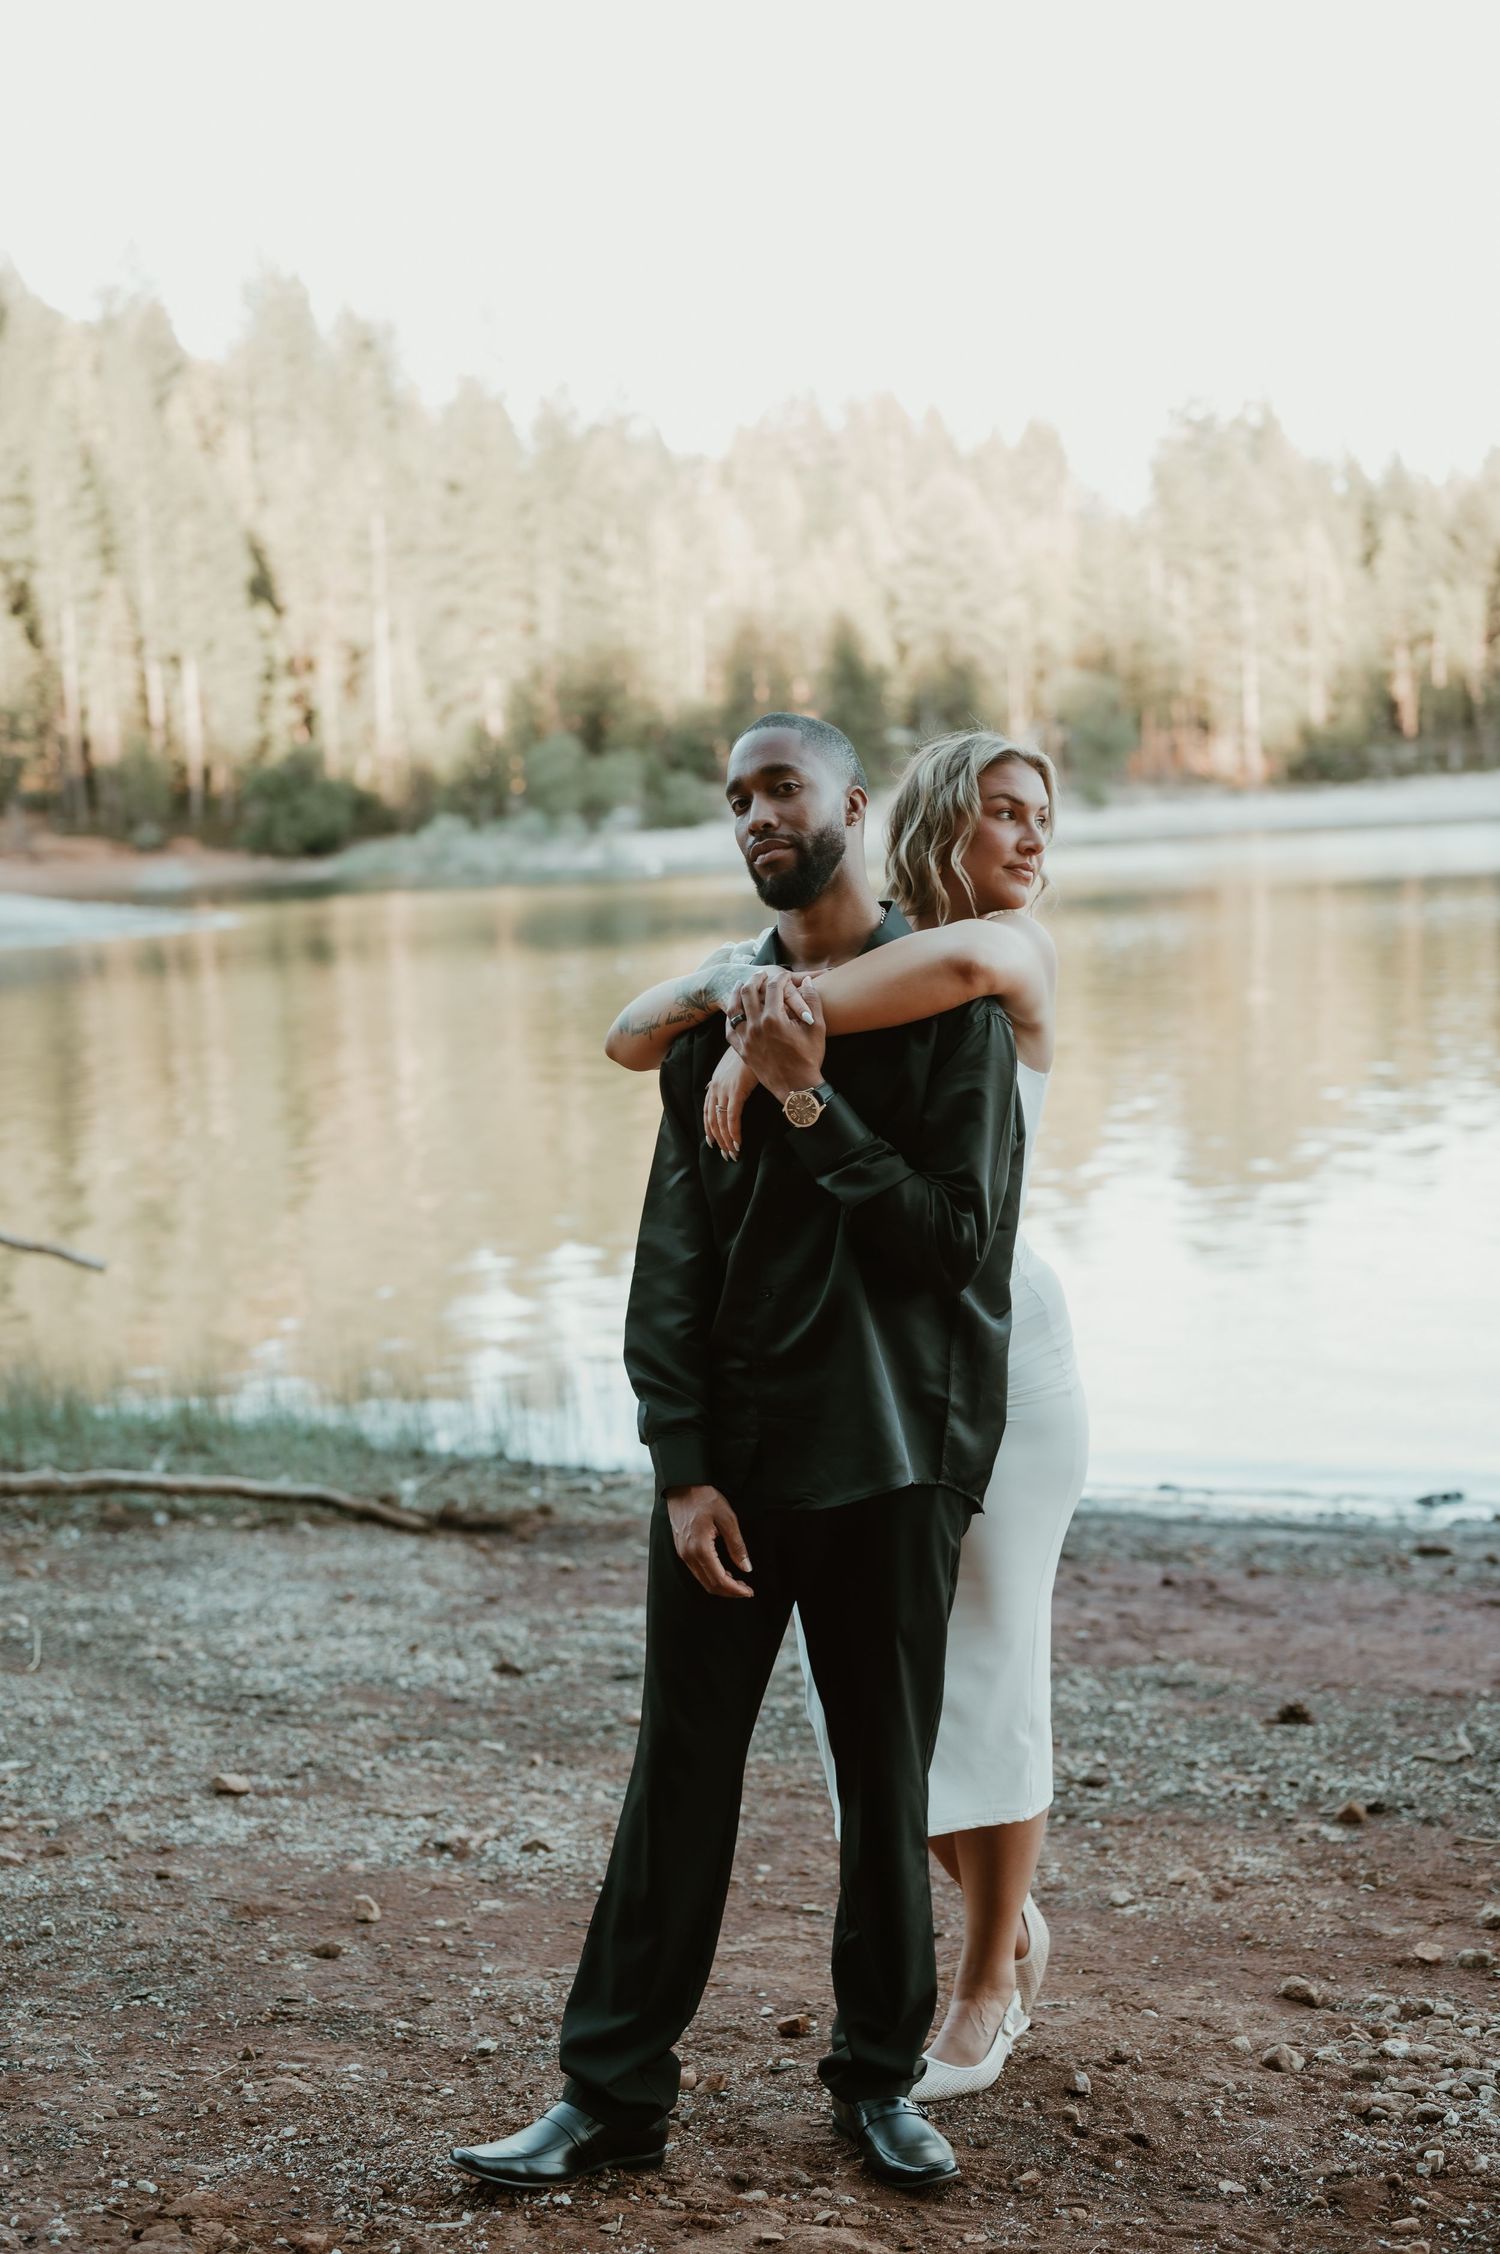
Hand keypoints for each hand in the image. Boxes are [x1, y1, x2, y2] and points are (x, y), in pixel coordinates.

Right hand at [665, 1484, 753, 1598]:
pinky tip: (724, 1572)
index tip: (749, 1591)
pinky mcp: (681, 1550)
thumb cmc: (705, 1498)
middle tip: (746, 1589)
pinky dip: (711, 1577)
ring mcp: (683, 1553)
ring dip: (721, 1585)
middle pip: (710, 1585)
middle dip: (729, 1592)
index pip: (720, 1580)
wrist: (682, 1486)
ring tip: (738, 1582)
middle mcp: (688, 1555)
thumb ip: (737, 1545)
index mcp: (700, 1548)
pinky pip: (697, 1572)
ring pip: (702, 1581)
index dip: (736, 1590)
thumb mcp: (727, 1518)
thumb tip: (746, 1568)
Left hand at [703, 1047, 758, 1159]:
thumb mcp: (734, 1065)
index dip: (709, 1129)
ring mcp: (725, 1090)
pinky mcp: (736, 1091)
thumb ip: (729, 1079)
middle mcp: (716, 1088)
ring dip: (727, 1141)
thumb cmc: (749, 1051)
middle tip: (726, 1155)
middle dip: (718, 1140)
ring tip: (733, 1154)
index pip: (707, 1111)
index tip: (713, 1143)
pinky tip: (738, 1143)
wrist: (753, 1037)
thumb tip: (725, 1087)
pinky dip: (734, 1133)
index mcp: (715, 1083)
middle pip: (712, 1120)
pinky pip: (732, 1118)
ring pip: (721, 1123)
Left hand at [726, 969, 825, 1102]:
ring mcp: (746, 1038)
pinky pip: (729, 1028)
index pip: (774, 987)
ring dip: (737, 992)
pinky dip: (731, 1016)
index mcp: (774, 1018)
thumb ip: (812, 1000)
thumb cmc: (809, 1058)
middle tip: (761, 974)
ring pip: (734, 1008)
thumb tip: (808, 981)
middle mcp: (756, 1026)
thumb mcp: (817, 1027)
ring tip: (741, 984)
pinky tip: (734, 1010)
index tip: (786, 976)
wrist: (797, 1088)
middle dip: (756, 979)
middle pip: (749, 991)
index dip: (781, 978)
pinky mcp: (741, 1050)